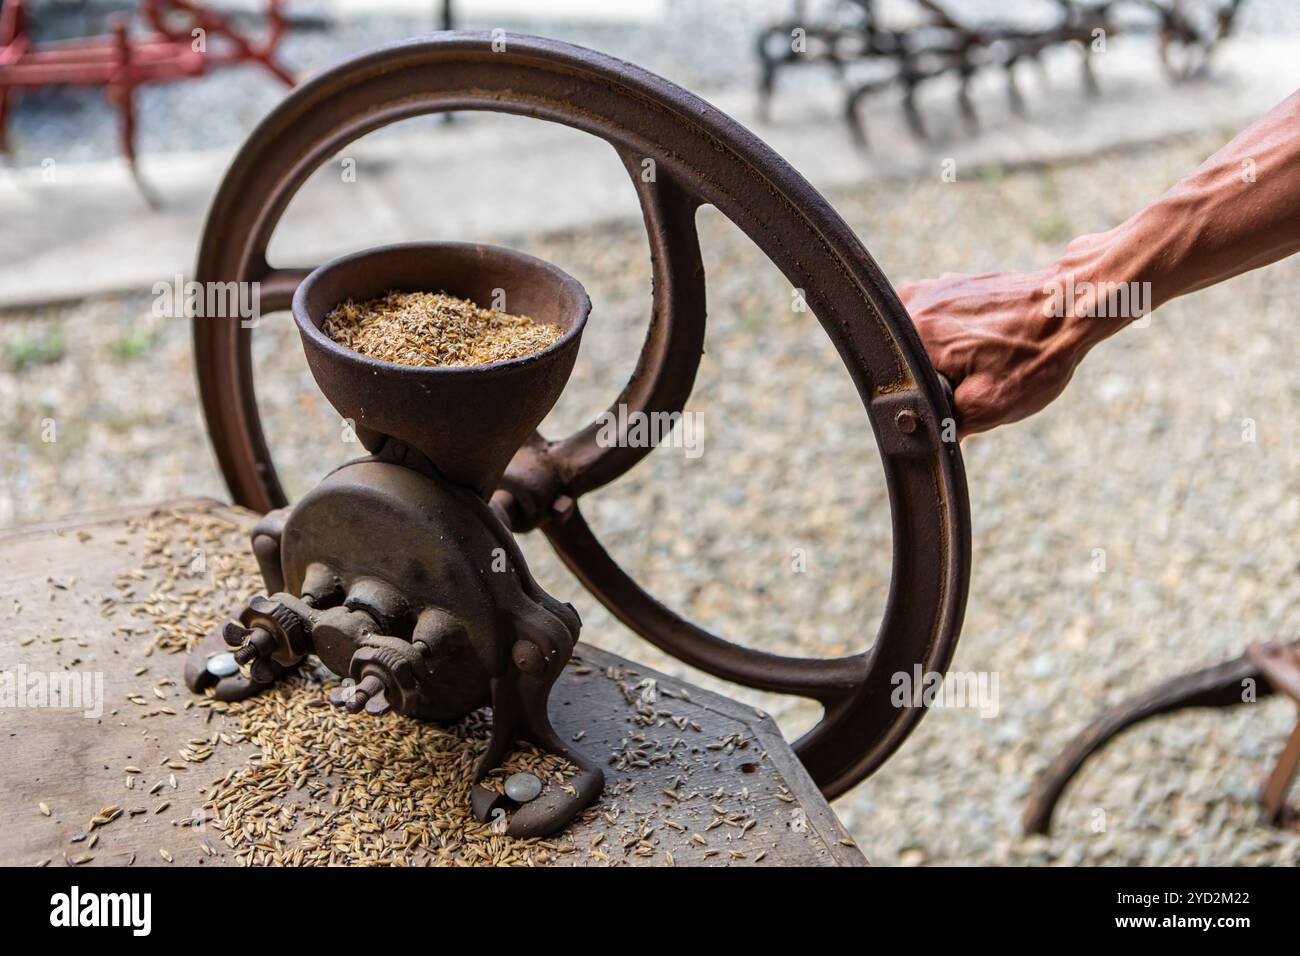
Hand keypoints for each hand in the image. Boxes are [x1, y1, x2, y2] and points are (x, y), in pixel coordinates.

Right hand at [898, 262, 1095, 437]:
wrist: (1078, 302)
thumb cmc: (1036, 354)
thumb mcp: (988, 407)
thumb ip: (943, 425)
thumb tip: (922, 435)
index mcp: (912, 334)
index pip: (896, 384)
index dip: (925, 403)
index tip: (958, 403)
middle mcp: (914, 303)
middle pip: (908, 362)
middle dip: (937, 379)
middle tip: (979, 380)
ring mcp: (934, 288)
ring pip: (925, 345)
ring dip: (949, 360)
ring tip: (991, 361)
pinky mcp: (954, 284)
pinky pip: (943, 325)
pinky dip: (961, 340)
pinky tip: (993, 345)